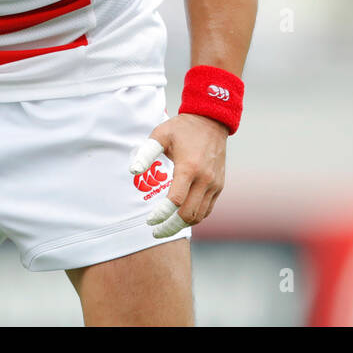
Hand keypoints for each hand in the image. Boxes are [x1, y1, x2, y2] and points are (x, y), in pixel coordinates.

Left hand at [129, 113, 227, 237]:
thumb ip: (146, 153)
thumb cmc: (182, 128)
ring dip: (182, 225)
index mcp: (189, 167)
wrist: (211, 121)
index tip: (150, 221)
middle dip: (170, 227)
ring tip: (167, 227)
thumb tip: (133, 171)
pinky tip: (181, 217)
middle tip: (156, 231)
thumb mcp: (161, 134)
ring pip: (199, 215)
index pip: (175, 201)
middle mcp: (204, 179)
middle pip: (187, 214)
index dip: (161, 215)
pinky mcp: (219, 185)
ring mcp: (214, 184)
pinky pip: (207, 209)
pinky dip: (194, 217)